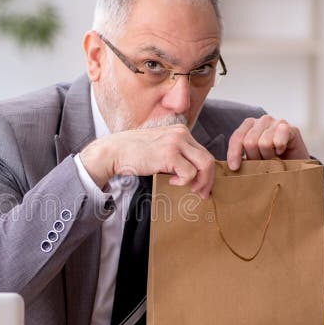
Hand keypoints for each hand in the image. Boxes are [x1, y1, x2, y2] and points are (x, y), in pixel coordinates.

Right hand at [79, 124, 214, 197]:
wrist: (115, 151)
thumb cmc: (134, 152)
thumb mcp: (161, 147)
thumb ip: (177, 154)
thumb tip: (194, 173)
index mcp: (181, 131)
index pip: (203, 152)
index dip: (206, 172)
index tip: (201, 186)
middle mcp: (182, 134)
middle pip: (208, 159)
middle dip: (208, 180)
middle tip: (202, 193)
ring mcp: (176, 143)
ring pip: (204, 165)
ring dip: (200, 182)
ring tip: (189, 189)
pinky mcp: (170, 154)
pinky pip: (189, 173)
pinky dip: (183, 181)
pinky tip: (171, 181)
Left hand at [227, 115, 308, 170]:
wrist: (296, 165)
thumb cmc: (271, 162)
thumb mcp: (252, 160)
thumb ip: (241, 158)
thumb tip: (230, 167)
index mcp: (249, 126)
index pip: (237, 137)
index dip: (234, 153)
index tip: (234, 168)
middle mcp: (262, 120)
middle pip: (249, 142)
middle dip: (255, 157)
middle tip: (262, 163)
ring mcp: (277, 122)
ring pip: (264, 143)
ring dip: (268, 157)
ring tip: (273, 158)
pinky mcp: (291, 128)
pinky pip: (279, 140)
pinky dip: (279, 150)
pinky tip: (281, 151)